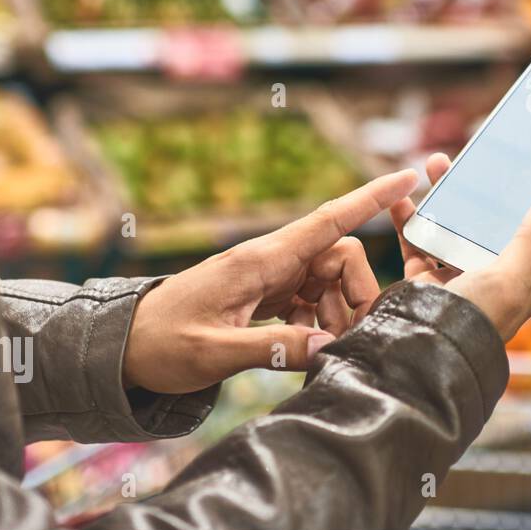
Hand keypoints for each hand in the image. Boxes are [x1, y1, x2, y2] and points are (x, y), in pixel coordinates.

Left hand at [123, 169, 419, 394]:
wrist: (121, 348)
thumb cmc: (159, 345)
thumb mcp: (211, 354)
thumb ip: (271, 350)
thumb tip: (327, 347)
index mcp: (259, 259)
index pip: (329, 219)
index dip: (372, 197)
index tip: (409, 176)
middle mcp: (270, 259)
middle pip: (341, 255)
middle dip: (357, 293)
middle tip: (345, 338)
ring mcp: (270, 276)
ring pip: (331, 279)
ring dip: (337, 313)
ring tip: (316, 350)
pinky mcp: (266, 295)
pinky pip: (313, 297)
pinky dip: (319, 321)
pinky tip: (304, 347)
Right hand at [389, 153, 530, 340]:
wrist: (425, 353)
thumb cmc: (478, 319)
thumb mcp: (515, 275)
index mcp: (520, 280)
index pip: (527, 230)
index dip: (520, 198)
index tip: (511, 167)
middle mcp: (489, 280)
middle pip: (483, 224)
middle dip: (473, 190)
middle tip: (461, 160)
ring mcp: (455, 282)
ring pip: (449, 228)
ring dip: (441, 197)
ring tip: (433, 166)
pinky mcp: (422, 284)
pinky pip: (416, 244)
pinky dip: (409, 221)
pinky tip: (402, 199)